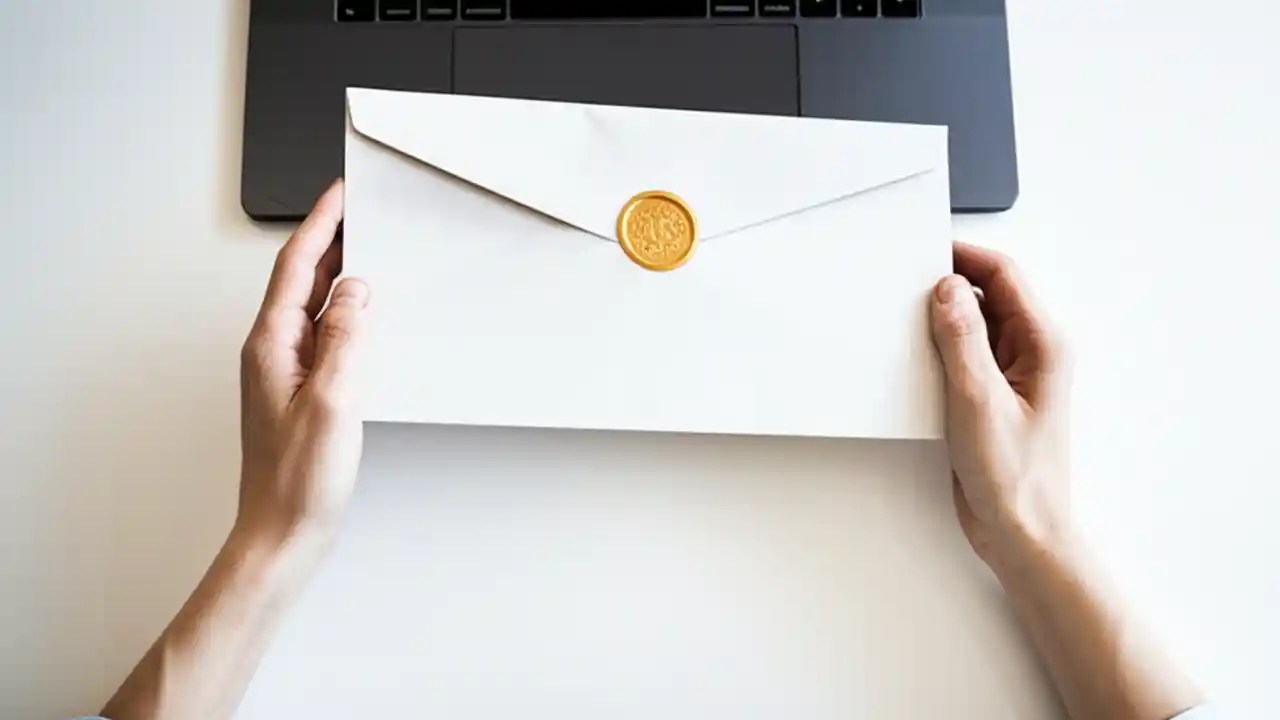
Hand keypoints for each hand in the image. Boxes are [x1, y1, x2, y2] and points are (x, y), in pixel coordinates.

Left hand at [237, 179, 369, 547]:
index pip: (296, 266)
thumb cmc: (297, 483)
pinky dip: (344, 316)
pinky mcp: (300, 392)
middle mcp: (271, 353)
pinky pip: (323, 337)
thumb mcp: (332, 402)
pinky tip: (363, 319)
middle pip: (301, 279)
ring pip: (312, 307)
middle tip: (360, 211)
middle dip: (331, 240)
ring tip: (367, 251)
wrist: (281, 535)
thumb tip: (355, 292)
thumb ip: (344, 340)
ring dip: (339, 277)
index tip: (339, 193)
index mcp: (271, 346)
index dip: (320, 223)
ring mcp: (284, 372)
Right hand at [930, 243, 1072, 571]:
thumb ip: (962, 339)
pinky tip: (915, 363)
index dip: (964, 257)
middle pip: (987, 295)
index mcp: (1043, 345)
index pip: (1004, 276)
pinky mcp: (989, 396)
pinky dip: (938, 352)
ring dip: (940, 323)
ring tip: (905, 326)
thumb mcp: (978, 400)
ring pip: (971, 326)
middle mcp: (1031, 353)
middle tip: (904, 287)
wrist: (1021, 532)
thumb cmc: (1016, 477)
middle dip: (946, 288)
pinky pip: (962, 356)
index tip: (924, 251)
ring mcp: (1011, 374)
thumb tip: (946, 288)